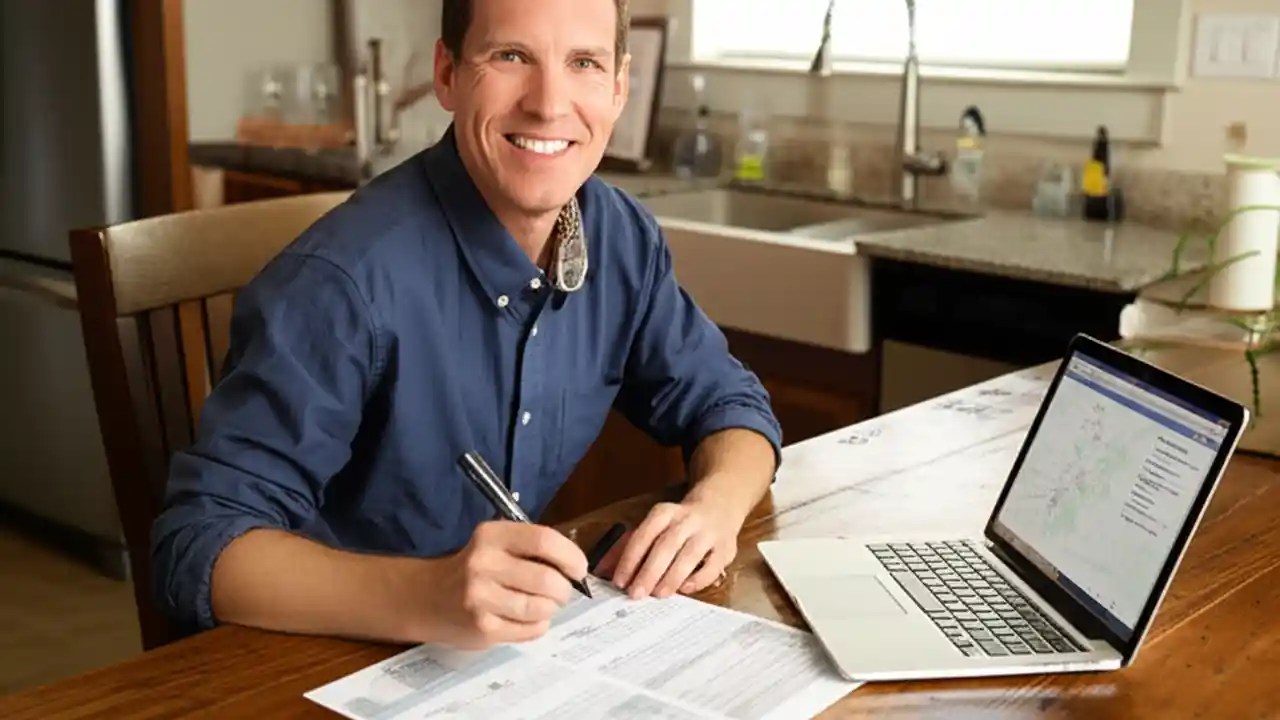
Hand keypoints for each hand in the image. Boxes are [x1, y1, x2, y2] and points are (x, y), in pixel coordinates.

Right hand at [419, 521, 587, 650]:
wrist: (428, 598)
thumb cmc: (474, 568)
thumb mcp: (496, 545)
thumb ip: (532, 549)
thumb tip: (577, 567)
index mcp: (491, 535)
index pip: (543, 540)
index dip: (570, 556)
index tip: (579, 569)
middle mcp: (483, 563)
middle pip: (547, 579)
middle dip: (564, 589)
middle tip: (560, 592)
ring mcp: (480, 598)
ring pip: (541, 608)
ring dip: (550, 608)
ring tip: (540, 604)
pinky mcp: (482, 628)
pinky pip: (531, 629)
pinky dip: (538, 625)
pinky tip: (525, 618)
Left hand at [609, 499, 740, 599]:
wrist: (720, 505)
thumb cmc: (680, 522)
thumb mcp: (656, 525)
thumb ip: (631, 546)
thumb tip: (603, 570)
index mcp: (665, 512)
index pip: (644, 535)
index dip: (630, 559)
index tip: (619, 581)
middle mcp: (687, 520)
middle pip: (665, 546)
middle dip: (648, 572)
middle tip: (636, 594)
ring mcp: (709, 533)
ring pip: (689, 556)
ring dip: (671, 577)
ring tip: (658, 594)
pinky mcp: (726, 548)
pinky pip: (712, 566)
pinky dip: (698, 580)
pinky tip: (685, 589)